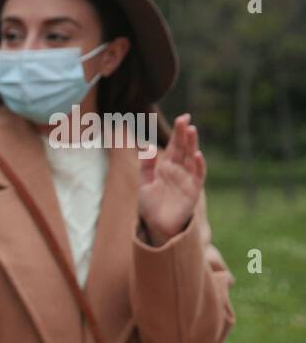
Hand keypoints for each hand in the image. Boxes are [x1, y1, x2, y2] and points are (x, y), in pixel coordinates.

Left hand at [138, 113, 204, 244]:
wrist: (157, 225)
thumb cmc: (150, 204)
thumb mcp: (144, 183)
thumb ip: (146, 166)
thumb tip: (148, 148)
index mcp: (167, 166)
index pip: (174, 145)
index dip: (178, 132)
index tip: (182, 118)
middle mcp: (179, 170)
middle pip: (183, 148)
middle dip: (185, 134)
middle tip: (185, 119)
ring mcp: (188, 179)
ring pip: (192, 158)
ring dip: (193, 145)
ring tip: (192, 131)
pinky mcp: (194, 190)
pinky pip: (198, 176)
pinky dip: (199, 165)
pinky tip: (198, 155)